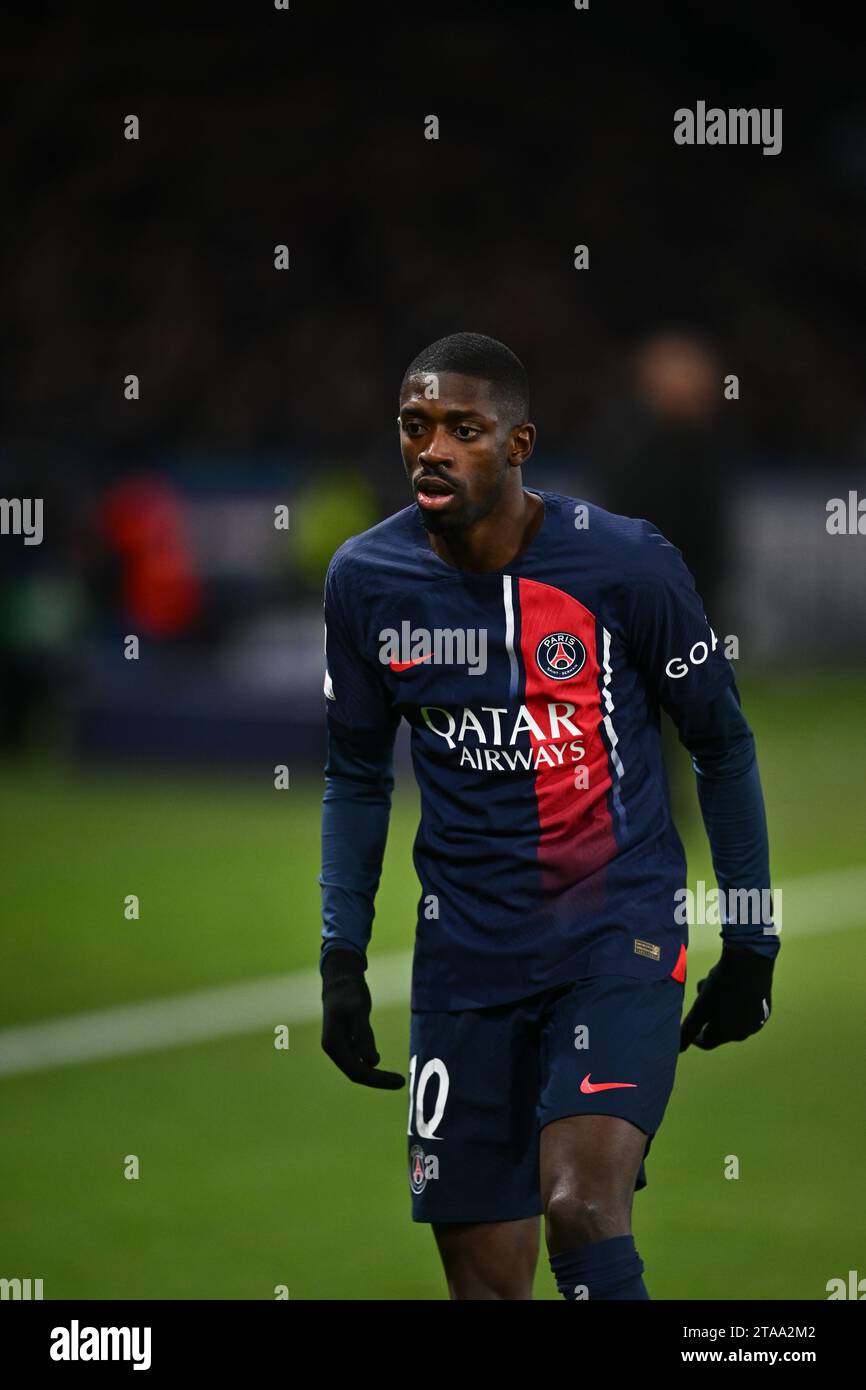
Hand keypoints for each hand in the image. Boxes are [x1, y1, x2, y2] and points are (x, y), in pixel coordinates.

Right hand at [321, 949, 404, 1087]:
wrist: (341, 979)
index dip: (377, 1079)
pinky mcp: (347, 1040)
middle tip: (401, 1082)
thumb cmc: (349, 992)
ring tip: (395, 1077)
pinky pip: (359, 1058)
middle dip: (378, 1080)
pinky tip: (380, 1060)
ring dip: (375, 1073)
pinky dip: (371, 1062)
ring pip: (358, 1067)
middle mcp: (335, 1048)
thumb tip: (372, 1062)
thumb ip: (363, 1035)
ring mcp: (340, 1045)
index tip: (398, 1081)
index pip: (356, 1071)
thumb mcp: (358, 1010)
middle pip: (357, 1073)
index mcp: (333, 1045)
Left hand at [680, 943, 773, 1050]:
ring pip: (732, 1018)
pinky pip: (745, 1011)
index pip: (706, 1043)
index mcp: (726, 1034)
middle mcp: (743, 1033)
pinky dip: (735, 1003)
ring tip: (712, 987)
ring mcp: (756, 1021)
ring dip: (720, 1007)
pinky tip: (730, 986)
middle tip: (702, 998)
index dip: (695, 1036)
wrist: (750, 963)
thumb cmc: (722, 986)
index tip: (690, 1026)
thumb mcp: (700, 1007)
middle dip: (707, 1016)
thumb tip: (678, 1050)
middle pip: (719, 1029)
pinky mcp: (765, 1009)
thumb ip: (688, 1029)